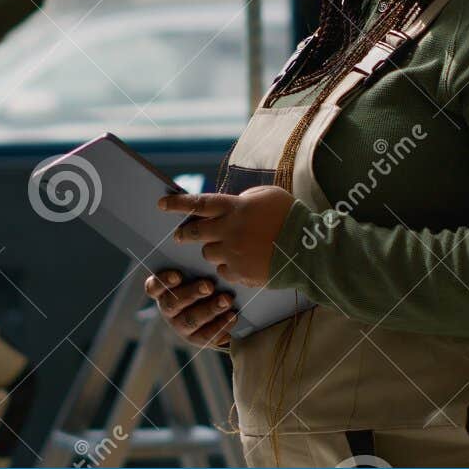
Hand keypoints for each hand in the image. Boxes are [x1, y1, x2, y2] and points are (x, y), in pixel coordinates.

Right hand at [145, 270, 236, 347]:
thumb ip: (198, 266)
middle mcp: (168, 309)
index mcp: (163, 290)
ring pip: (191, 320)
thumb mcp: (199, 272)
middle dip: (192, 293)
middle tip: (209, 285)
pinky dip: (220, 325)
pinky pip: (206, 335)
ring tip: (226, 300)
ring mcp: (181, 326)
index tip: (178, 275)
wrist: (219, 308)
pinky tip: (232, 315)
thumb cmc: (205, 279)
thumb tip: (209, 254)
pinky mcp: (196, 338)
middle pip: (173, 303)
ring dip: (210, 309)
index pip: (154, 287)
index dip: (163, 281)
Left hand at [158, 185, 293, 287]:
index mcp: (234, 208)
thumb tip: (230, 206)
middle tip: (180, 235)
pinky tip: (242, 262)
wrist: (308, 248)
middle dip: (183, 233)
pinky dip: (228, 267)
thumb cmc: (290, 216)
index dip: (177, 204)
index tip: (161, 204)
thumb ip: (243, 199)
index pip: (198, 204)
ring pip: (207, 253)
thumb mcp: (267, 195)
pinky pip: (223, 271)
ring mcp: (233, 254)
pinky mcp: (239, 273)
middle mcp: (229, 231)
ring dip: (213, 250)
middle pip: (194, 232)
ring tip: (229, 248)